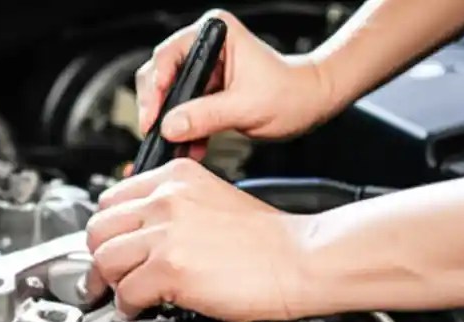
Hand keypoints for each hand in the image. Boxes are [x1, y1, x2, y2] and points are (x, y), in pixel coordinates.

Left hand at [84, 158, 314, 321]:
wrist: (300, 259)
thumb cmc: (268, 240)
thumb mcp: (214, 201)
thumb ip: (174, 210)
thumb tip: (144, 237)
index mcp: (176, 177)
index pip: (113, 198)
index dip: (109, 229)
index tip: (112, 246)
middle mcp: (166, 199)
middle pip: (100, 228)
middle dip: (100, 257)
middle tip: (107, 277)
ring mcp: (166, 233)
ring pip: (105, 259)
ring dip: (111, 284)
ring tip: (124, 295)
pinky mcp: (170, 268)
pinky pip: (127, 292)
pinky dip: (128, 307)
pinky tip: (138, 310)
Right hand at [136, 9, 334, 160]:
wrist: (310, 103)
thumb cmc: (290, 92)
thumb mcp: (246, 106)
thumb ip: (206, 116)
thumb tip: (170, 126)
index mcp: (215, 33)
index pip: (168, 56)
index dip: (156, 88)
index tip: (153, 117)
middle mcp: (206, 45)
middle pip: (161, 74)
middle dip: (158, 107)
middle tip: (156, 133)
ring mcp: (205, 67)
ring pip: (170, 95)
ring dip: (170, 123)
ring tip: (173, 146)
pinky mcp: (207, 89)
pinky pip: (184, 109)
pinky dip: (183, 130)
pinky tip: (188, 147)